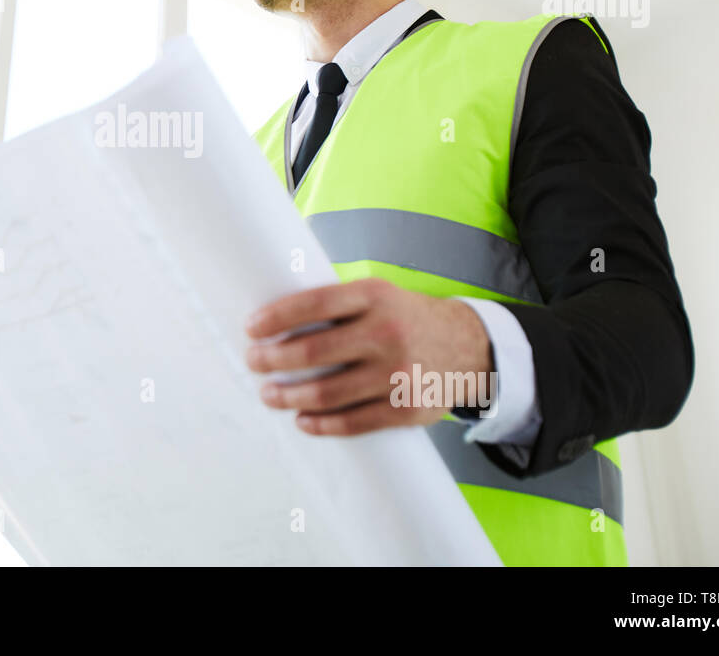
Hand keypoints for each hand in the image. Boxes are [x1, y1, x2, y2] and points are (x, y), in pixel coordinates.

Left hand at [244, 277, 493, 434]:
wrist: (468, 348)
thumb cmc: (406, 318)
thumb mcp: (379, 294)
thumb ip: (337, 303)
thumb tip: (275, 314)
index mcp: (375, 296)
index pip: (314, 304)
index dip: (276, 317)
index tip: (251, 328)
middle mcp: (387, 333)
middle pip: (313, 352)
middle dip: (272, 360)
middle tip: (253, 362)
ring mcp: (398, 374)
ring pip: (326, 393)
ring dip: (287, 396)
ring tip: (268, 393)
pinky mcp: (406, 409)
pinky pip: (352, 423)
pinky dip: (319, 424)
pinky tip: (302, 419)